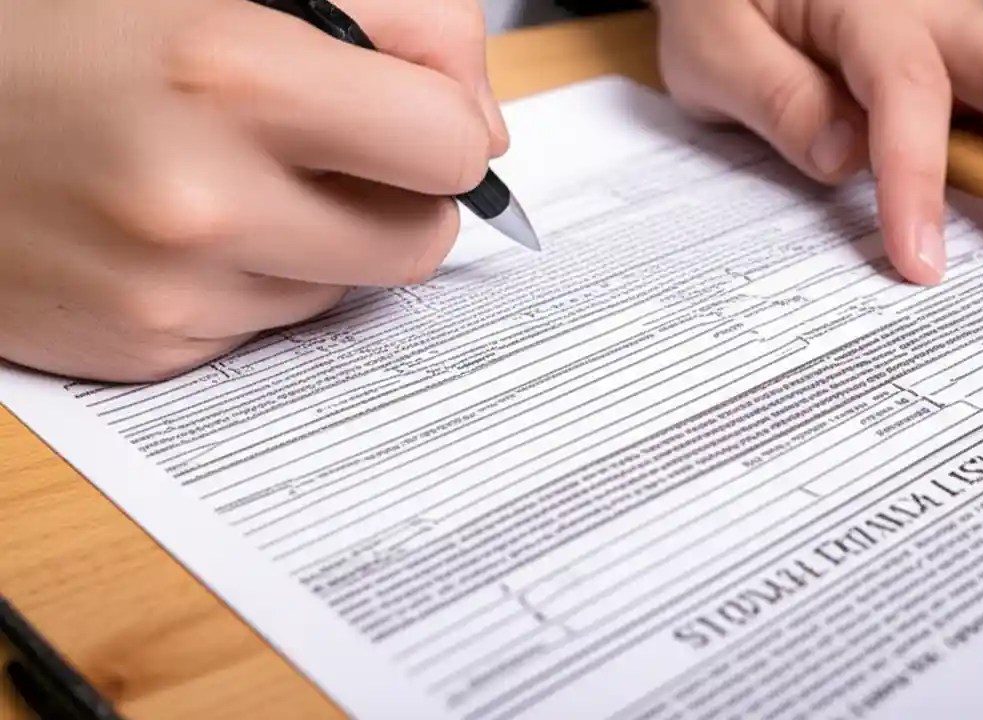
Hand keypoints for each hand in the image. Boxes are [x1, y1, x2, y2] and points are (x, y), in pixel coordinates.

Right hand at [0, 0, 501, 381]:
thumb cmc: (71, 21)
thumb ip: (399, 19)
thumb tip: (483, 131)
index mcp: (234, 72)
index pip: (450, 147)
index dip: (442, 128)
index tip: (411, 117)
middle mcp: (201, 197)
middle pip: (420, 242)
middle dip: (397, 198)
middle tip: (332, 155)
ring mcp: (168, 289)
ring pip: (346, 292)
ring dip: (318, 242)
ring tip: (229, 179)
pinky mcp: (141, 348)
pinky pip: (268, 328)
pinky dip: (250, 283)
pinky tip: (181, 230)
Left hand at [651, 0, 982, 285]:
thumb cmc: (725, 5)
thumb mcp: (715, 50)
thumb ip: (775, 98)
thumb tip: (846, 160)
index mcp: (861, 4)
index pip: (904, 90)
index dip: (918, 179)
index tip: (923, 265)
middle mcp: (932, 9)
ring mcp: (964, 29)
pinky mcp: (974, 56)